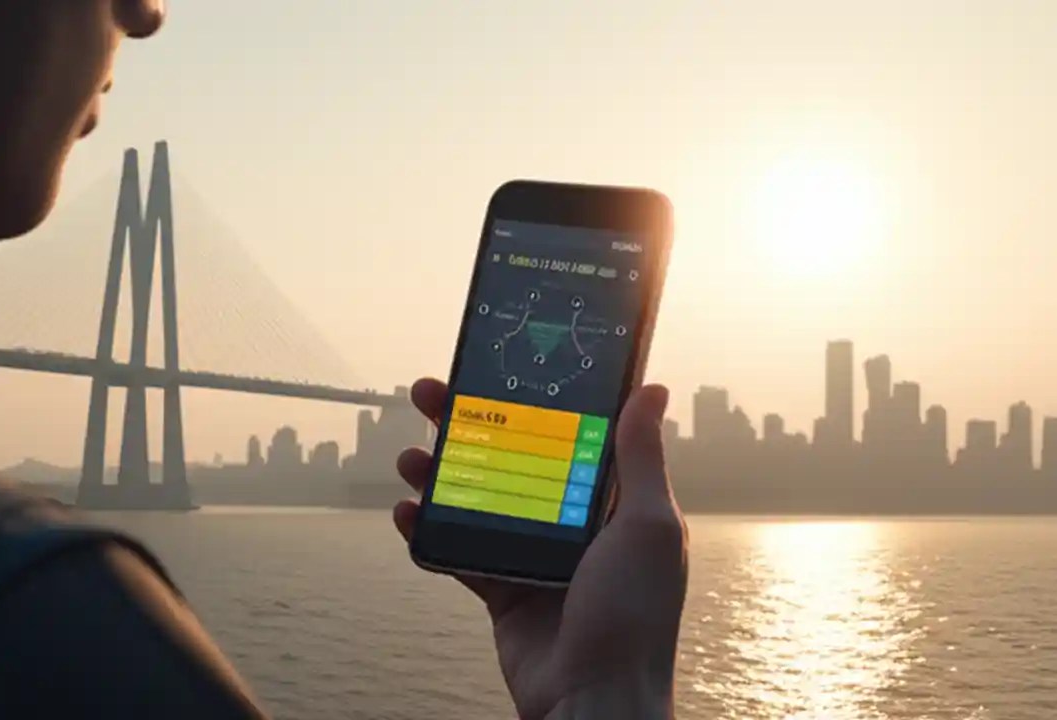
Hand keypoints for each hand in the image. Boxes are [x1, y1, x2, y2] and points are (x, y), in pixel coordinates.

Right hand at [394, 380, 687, 719]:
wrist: (594, 700)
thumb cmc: (634, 615)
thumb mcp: (646, 526)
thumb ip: (641, 458)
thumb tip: (651, 388)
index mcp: (609, 500)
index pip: (564, 434)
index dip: (530, 401)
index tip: (497, 370)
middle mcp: (570, 522)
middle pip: (510, 458)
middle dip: (467, 426)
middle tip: (429, 394)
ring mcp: (532, 555)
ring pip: (476, 499)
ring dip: (438, 474)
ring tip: (409, 456)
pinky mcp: (502, 589)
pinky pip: (457, 551)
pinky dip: (427, 531)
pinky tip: (405, 511)